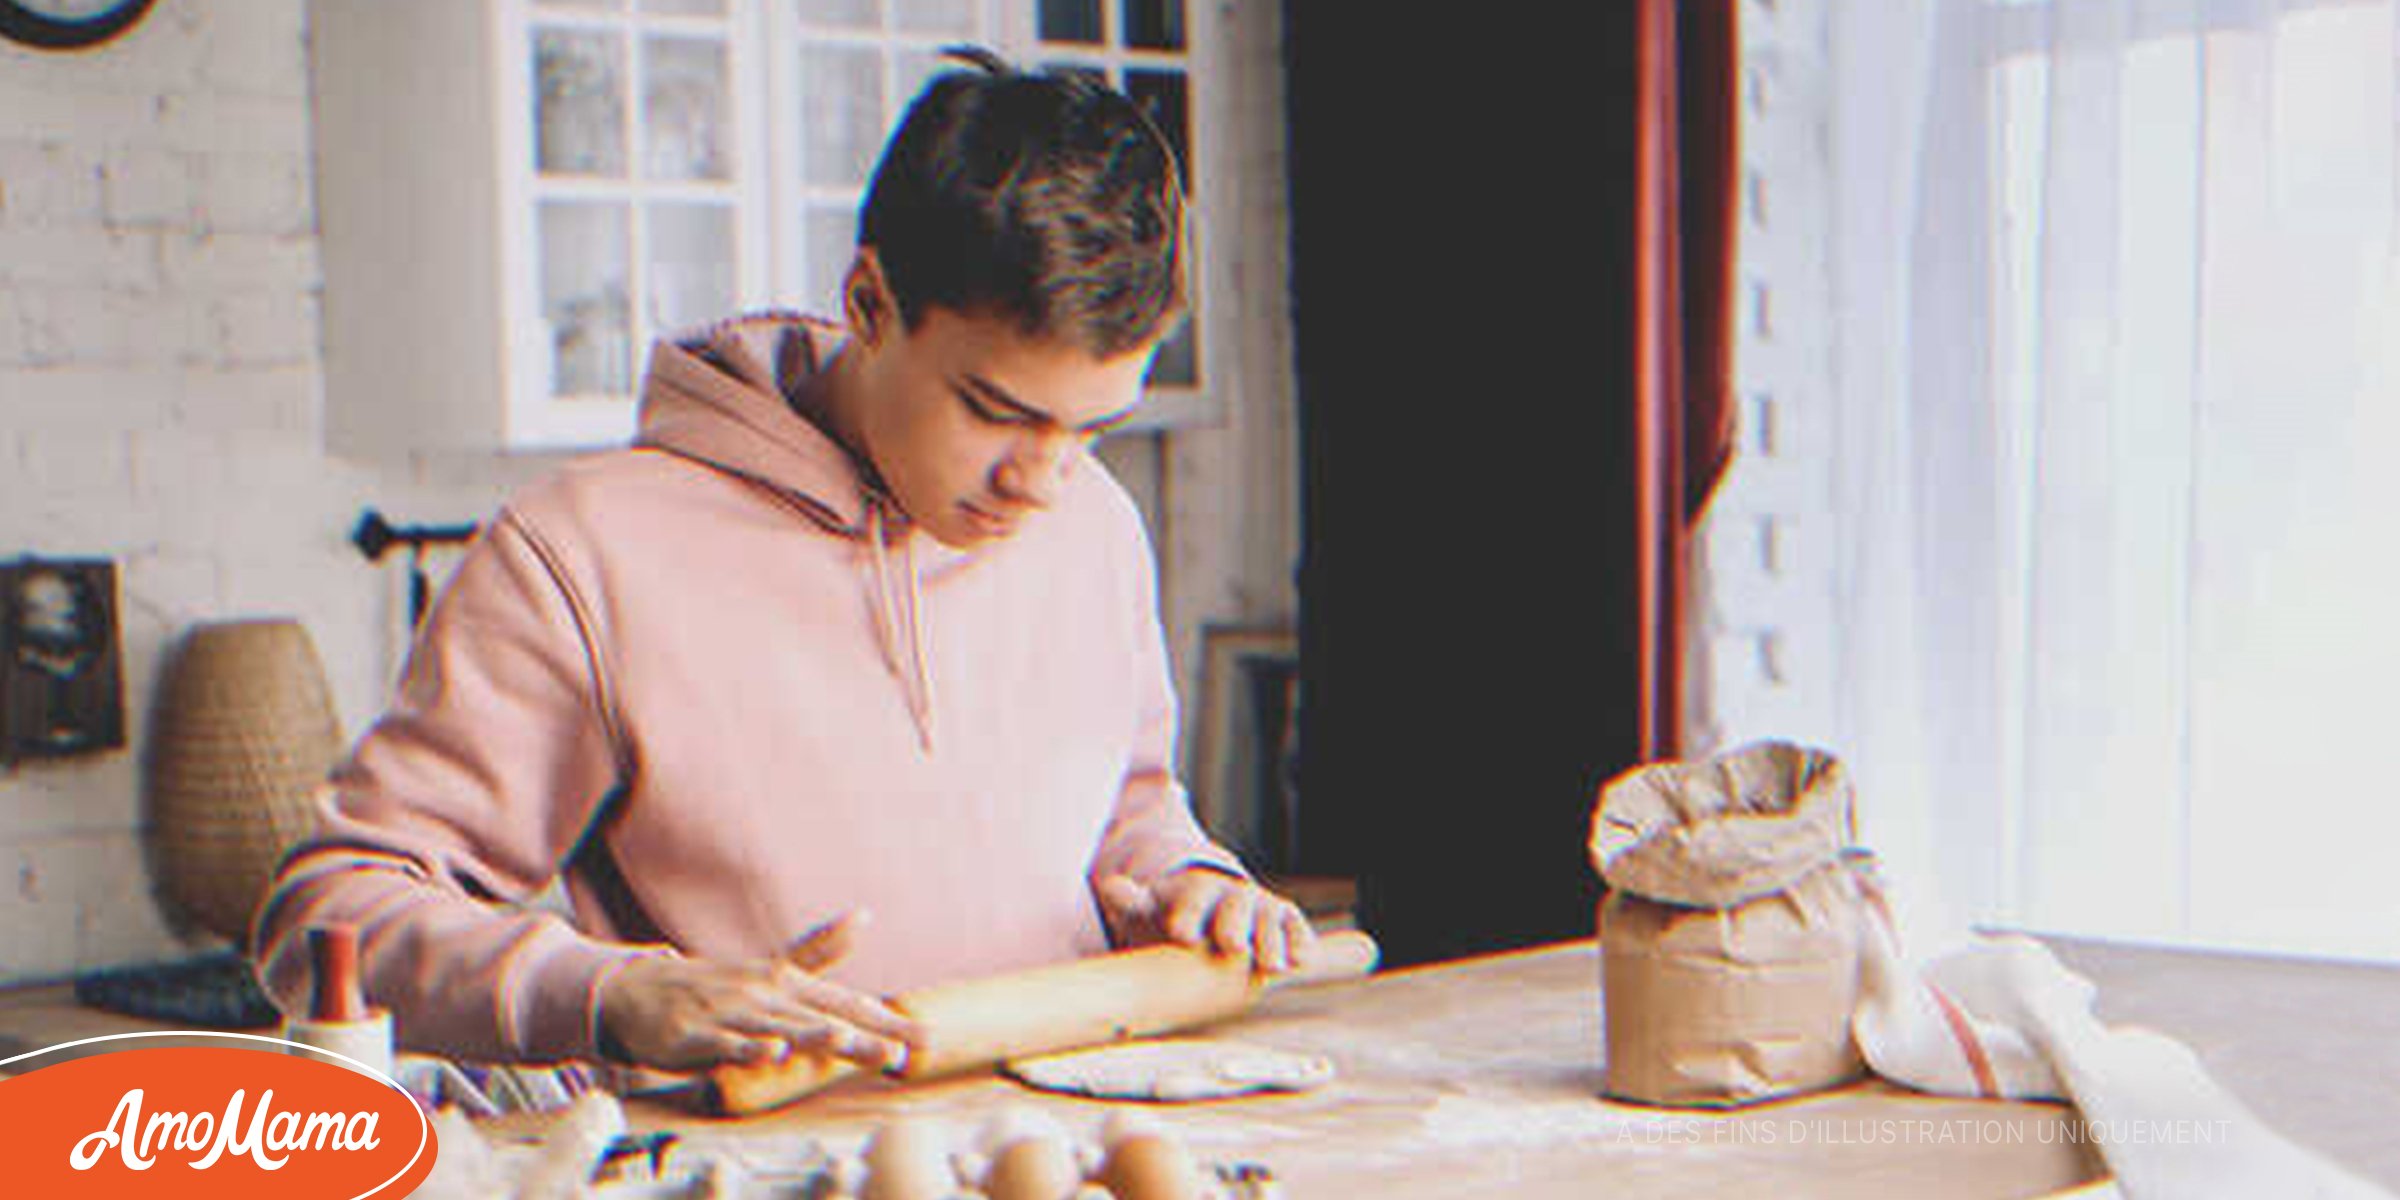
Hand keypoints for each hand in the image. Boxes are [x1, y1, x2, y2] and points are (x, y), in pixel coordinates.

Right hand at [596, 910, 923, 1072]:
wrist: (639, 991)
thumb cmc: (716, 986)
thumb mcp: (771, 969)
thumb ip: (820, 949)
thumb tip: (865, 916)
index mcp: (786, 983)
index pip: (846, 1003)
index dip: (885, 1021)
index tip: (926, 1037)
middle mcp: (764, 995)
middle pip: (821, 1018)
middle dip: (862, 1036)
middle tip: (902, 1051)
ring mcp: (729, 1013)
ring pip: (778, 1027)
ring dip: (812, 1034)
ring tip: (845, 1041)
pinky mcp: (694, 1034)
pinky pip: (725, 1044)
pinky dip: (747, 1047)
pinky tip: (772, 1051)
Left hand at [1094, 868, 1318, 973]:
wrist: (1211, 918)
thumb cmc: (1174, 919)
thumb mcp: (1147, 912)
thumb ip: (1130, 902)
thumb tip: (1112, 885)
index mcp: (1198, 889)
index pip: (1194, 896)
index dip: (1189, 913)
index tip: (1182, 935)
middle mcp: (1234, 893)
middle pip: (1237, 904)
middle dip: (1234, 923)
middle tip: (1230, 946)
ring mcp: (1263, 906)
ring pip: (1271, 918)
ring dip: (1272, 940)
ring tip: (1271, 965)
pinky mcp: (1287, 921)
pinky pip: (1297, 929)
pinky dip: (1301, 944)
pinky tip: (1302, 963)